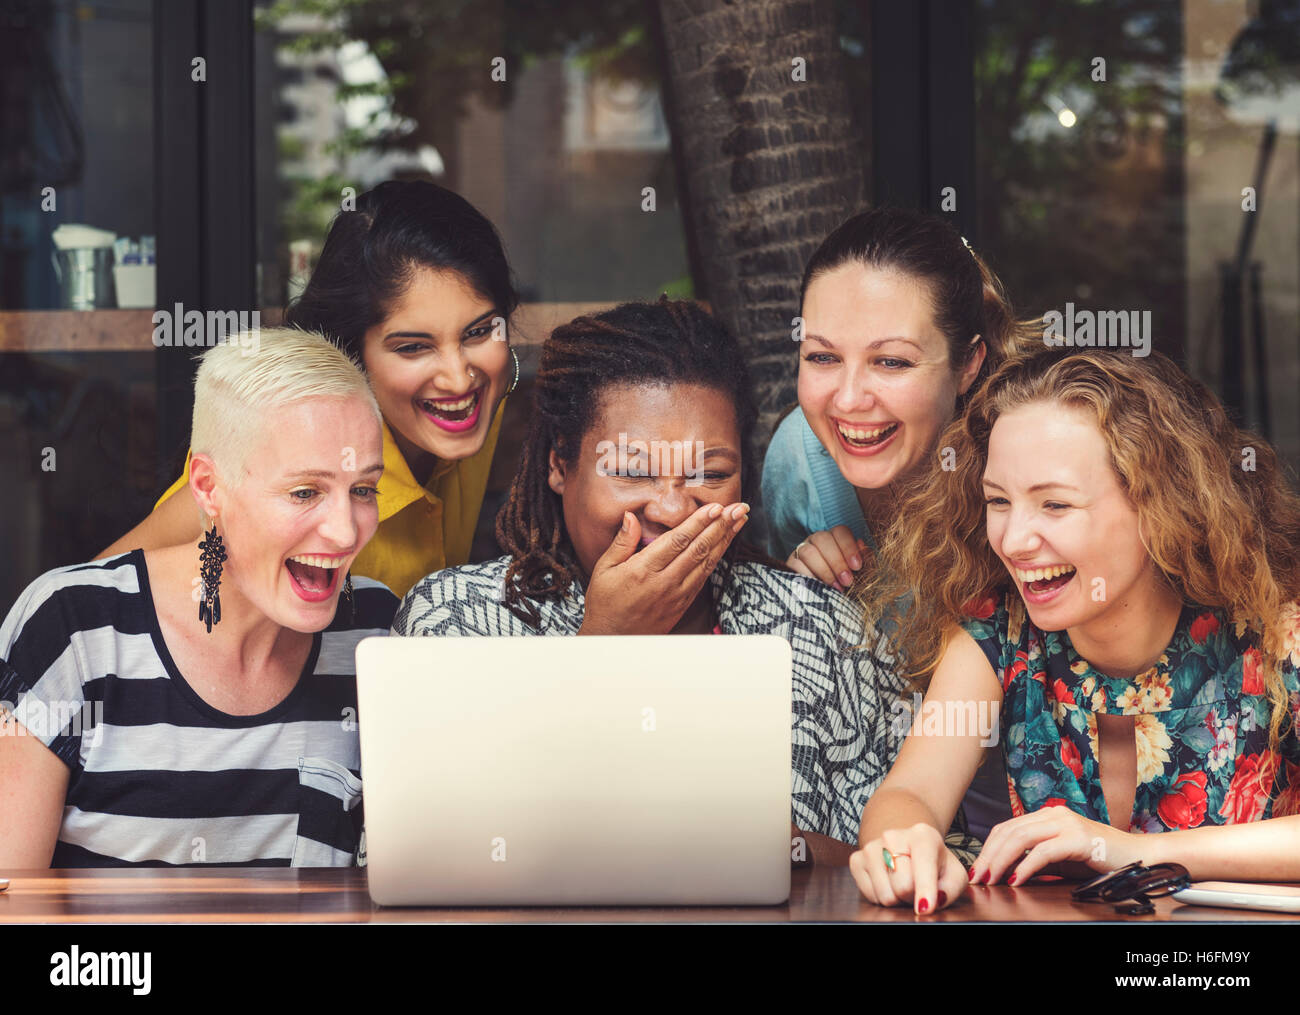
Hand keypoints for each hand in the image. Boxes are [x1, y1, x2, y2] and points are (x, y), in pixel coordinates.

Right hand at [578, 502, 748, 635]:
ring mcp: (677, 594)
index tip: (716, 507)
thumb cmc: (606, 603)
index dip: (699, 522)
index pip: (678, 540)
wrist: (614, 639)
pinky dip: (717, 559)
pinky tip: (725, 545)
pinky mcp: (683, 604)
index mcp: (644, 570)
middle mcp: (664, 582)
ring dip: (725, 540)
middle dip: (720, 526)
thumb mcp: (605, 569)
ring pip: (706, 562)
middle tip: (737, 508)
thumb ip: (621, 542)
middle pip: (698, 548)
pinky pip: (704, 577)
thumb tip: (630, 516)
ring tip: (739, 521)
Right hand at [786, 526, 869, 590]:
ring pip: (808, 552)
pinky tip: (819, 590)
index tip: (857, 566)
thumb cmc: (846, 584)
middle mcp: (817, 540)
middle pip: (823, 539)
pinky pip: (796, 567)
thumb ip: (864, 560)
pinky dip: (809, 578)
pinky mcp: (790, 565)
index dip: (849, 547)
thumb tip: (862, 547)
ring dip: (824, 570)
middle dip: (837, 561)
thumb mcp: (859, 573)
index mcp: (835, 538)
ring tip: (835, 588)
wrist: (825, 604)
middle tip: (847, 581)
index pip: (840, 532)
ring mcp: (801, 551)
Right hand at [848, 823, 968, 914]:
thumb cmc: (934, 863)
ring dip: (898, 899)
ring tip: (904, 885)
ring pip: (886, 895)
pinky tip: (889, 884)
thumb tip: (932, 901)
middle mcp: (892, 836)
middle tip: (918, 888)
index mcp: (923, 835)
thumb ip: (951, 889)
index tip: (925, 907)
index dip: (925, 888)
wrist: (906, 846)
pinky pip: (871, 896)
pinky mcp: (856, 860)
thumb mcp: (953, 873)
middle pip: (903, 886)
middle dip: (913, 896)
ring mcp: (871, 847)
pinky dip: (883, 897)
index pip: (923, 864)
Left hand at [967, 808, 1142, 886]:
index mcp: (1047, 815)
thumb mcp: (1061, 860)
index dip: (989, 848)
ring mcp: (1066, 823)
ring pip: (1021, 838)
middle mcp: (1054, 814)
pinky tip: (1017, 879)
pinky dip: (1026, 866)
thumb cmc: (1100, 859)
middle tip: (978, 877)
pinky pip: (1044, 851)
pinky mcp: (1078, 838)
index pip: (1007, 828)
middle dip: (989, 855)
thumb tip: (1007, 870)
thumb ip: (1036, 859)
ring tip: (992, 878)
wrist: (1139, 856)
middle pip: (1009, 832)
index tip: (978, 869)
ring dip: (1001, 860)